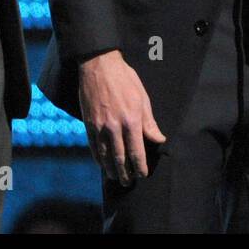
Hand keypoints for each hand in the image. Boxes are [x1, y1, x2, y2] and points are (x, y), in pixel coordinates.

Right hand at [78, 50, 165, 185]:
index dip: (140, 167)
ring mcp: (100, 127)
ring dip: (111, 170)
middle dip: (126, 173)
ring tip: (115, 178)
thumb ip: (149, 122)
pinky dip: (98, 158)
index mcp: (131, 121)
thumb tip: (159, 140)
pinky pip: (93, 146)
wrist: (99, 66)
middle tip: (129, 183)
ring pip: (105, 156)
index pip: (136, 152)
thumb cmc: (125, 79)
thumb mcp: (142, 98)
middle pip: (120, 158)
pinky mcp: (89, 124)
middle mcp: (115, 127)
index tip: (143, 175)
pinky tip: (101, 164)